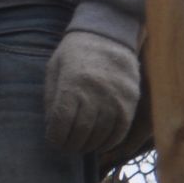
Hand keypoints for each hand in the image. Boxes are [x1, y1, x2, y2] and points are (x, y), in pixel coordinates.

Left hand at [44, 30, 139, 154]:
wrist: (108, 35)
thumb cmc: (75, 53)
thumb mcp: (54, 70)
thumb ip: (52, 99)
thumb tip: (52, 128)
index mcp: (71, 85)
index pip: (61, 123)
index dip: (55, 138)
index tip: (53, 140)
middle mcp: (94, 93)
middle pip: (81, 132)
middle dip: (71, 145)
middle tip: (67, 147)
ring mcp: (115, 98)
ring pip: (101, 135)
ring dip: (89, 146)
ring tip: (82, 145)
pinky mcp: (131, 100)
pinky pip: (121, 130)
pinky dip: (109, 142)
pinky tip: (100, 143)